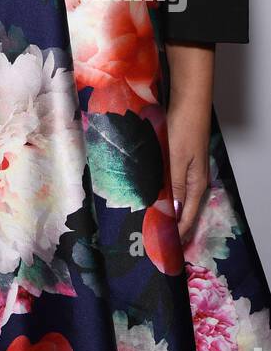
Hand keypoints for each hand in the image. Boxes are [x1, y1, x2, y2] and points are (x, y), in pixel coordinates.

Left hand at [166, 99, 210, 243]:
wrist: (188, 102)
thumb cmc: (183, 128)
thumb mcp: (177, 160)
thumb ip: (174, 186)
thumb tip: (173, 213)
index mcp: (196, 183)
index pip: (186, 216)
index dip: (178, 234)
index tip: (167, 249)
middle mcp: (194, 179)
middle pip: (184, 209)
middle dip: (173, 226)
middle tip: (158, 242)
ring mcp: (188, 169)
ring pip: (177, 196)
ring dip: (167, 210)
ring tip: (155, 224)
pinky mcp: (180, 158)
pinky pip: (173, 183)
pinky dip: (165, 194)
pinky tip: (155, 195)